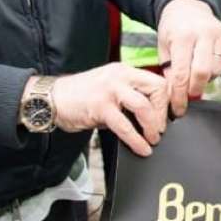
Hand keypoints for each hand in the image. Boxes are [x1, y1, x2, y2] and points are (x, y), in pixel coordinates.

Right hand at [49, 64, 167, 156]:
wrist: (51, 99)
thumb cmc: (80, 96)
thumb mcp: (109, 88)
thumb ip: (129, 96)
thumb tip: (152, 115)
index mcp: (124, 71)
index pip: (157, 80)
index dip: (167, 100)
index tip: (169, 115)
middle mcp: (119, 76)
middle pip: (156, 89)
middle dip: (163, 113)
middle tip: (160, 129)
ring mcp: (109, 90)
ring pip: (143, 106)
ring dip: (152, 126)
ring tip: (153, 138)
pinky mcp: (100, 107)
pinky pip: (125, 126)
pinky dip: (136, 140)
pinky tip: (142, 148)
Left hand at [156, 0, 220, 116]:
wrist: (189, 7)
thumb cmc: (173, 30)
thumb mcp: (163, 47)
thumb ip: (169, 71)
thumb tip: (176, 95)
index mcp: (183, 36)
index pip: (181, 74)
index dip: (179, 96)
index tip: (177, 108)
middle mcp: (204, 34)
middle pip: (202, 73)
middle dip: (194, 91)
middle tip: (187, 99)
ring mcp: (220, 36)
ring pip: (215, 71)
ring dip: (203, 81)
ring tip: (194, 76)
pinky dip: (212, 73)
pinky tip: (204, 67)